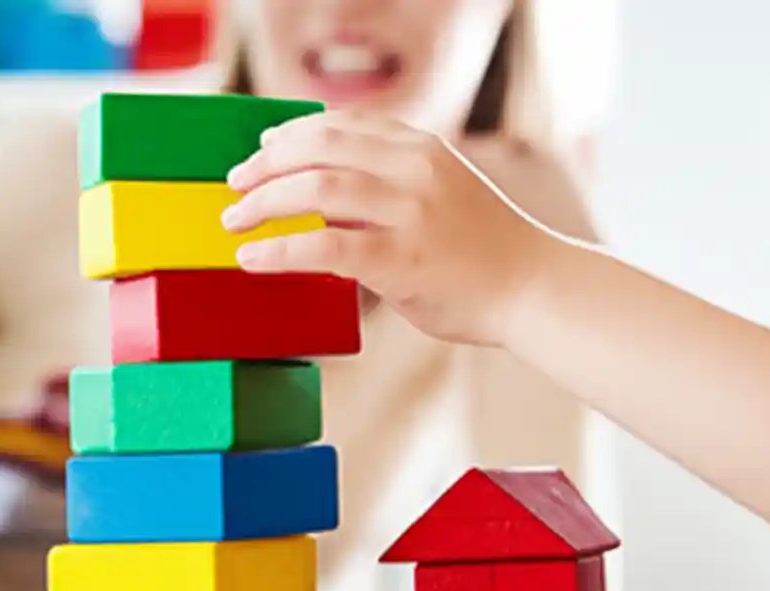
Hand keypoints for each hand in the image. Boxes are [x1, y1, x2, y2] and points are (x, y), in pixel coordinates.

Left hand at [222, 111, 561, 346]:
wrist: (534, 287)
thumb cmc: (485, 250)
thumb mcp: (443, 193)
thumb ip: (391, 186)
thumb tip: (323, 197)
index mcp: (422, 147)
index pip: (343, 124)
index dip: (293, 132)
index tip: (265, 146)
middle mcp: (413, 169)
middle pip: (319, 146)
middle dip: (266, 162)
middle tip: (235, 184)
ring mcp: (408, 212)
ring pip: (314, 189)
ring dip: (263, 202)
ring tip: (234, 219)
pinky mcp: (400, 259)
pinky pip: (322, 247)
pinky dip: (278, 249)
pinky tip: (252, 256)